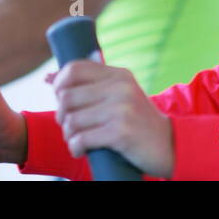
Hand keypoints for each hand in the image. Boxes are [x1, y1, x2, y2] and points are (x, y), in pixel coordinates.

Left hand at [49, 60, 173, 178]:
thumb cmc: (138, 121)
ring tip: (76, 140)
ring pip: (72, 120)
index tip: (59, 98)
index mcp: (118, 74)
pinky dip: (75, 147)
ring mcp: (121, 109)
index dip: (59, 84)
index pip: (75, 69)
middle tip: (68, 126)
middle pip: (67, 96)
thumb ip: (90, 85)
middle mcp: (119, 88)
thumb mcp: (119, 95)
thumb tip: (48, 78)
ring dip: (68, 135)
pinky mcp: (121, 132)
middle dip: (61, 115)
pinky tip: (80, 150)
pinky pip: (82, 139)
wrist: (170, 145)